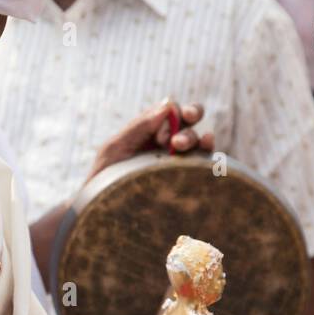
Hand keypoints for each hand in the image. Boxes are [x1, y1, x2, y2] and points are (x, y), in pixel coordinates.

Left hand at [86, 99, 213, 182]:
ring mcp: (178, 158)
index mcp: (149, 129)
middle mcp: (167, 141)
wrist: (105, 210)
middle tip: (185, 121)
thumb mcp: (115, 148)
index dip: (171, 115)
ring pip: (197, 137)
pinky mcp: (187, 176)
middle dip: (192, 114)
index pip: (170, 110)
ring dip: (193, 137)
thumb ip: (138, 126)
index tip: (159, 135)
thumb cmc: (105, 177)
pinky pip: (205, 159)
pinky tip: (208, 145)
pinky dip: (209, 149)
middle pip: (189, 118)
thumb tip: (167, 104)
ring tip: (178, 146)